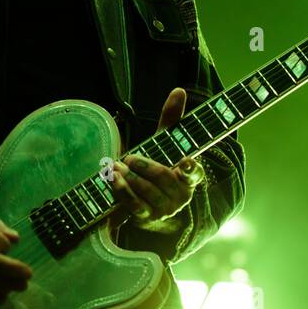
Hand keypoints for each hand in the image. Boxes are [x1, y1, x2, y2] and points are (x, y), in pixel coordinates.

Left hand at [107, 87, 204, 228]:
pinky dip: (120, 189)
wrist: (144, 198)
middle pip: (163, 178)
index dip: (191, 168)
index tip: (185, 162)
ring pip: (146, 191)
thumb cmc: (158, 164)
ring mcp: (163, 209)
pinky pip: (132, 204)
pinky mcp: (145, 217)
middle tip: (130, 158)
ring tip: (117, 165)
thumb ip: (172, 118)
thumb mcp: (165, 143)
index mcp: (190, 177)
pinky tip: (113, 177)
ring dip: (130, 176)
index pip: (194, 173)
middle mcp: (181, 196)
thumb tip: (179, 90)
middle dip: (144, 166)